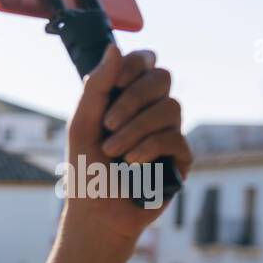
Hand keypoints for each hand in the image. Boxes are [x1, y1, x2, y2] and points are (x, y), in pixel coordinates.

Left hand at [63, 47, 193, 241]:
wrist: (97, 215)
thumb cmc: (86, 172)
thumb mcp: (82, 127)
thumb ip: (96, 88)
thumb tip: (114, 47)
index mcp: (125, 99)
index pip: (144, 62)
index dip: (135, 65)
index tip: (117, 83)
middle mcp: (150, 111)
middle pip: (162, 78)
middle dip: (134, 99)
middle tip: (108, 125)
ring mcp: (168, 132)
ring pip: (170, 107)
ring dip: (136, 129)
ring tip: (114, 153)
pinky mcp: (181, 157)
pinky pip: (175, 136)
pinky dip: (149, 147)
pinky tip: (132, 164)